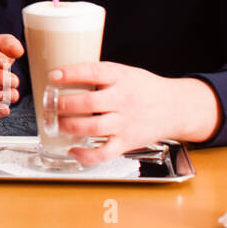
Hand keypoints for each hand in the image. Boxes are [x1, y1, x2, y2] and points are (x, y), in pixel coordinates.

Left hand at [46, 63, 221, 164]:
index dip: (70, 74)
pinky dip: (85, 155)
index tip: (53, 76)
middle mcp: (123, 100)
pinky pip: (103, 153)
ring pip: (92, 127)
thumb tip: (62, 75)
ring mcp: (125, 123)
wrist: (176, 108)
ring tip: (57, 122)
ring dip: (69, 126)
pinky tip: (73, 149)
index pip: (92, 72)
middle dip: (62, 104)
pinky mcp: (127, 143)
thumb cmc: (144, 89)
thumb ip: (99, 75)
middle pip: (88, 102)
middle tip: (50, 103)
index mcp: (120, 78)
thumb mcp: (124, 73)